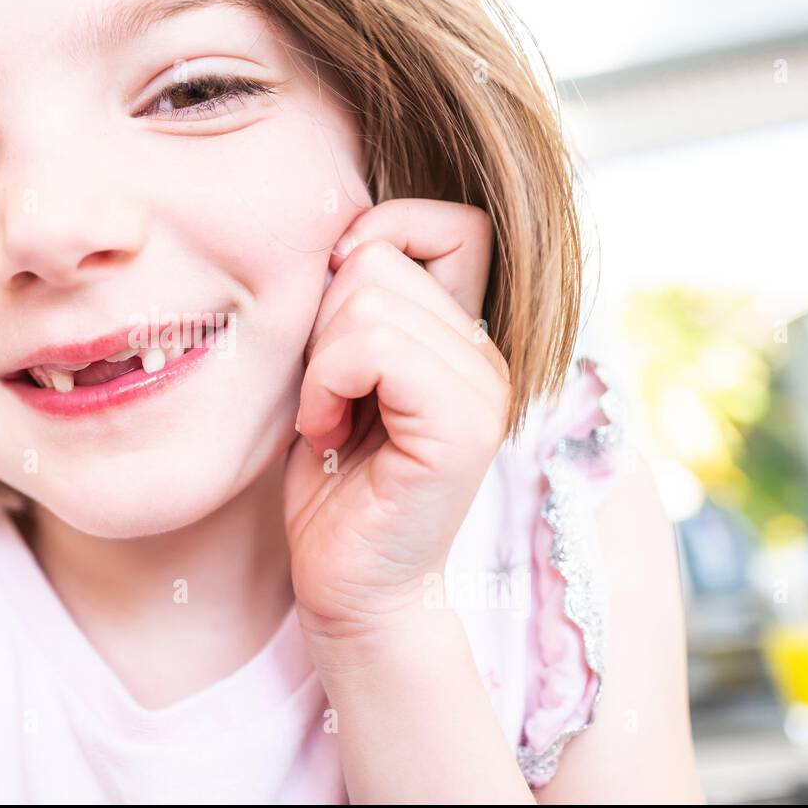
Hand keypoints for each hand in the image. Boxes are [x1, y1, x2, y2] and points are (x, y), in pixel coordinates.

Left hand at [284, 198, 510, 652]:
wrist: (347, 585)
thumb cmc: (330, 480)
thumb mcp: (334, 367)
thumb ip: (356, 302)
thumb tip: (342, 234)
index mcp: (465, 333)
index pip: (450, 221)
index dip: (381, 238)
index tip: (334, 314)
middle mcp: (488, 352)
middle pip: (383, 253)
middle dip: (323, 319)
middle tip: (328, 393)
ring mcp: (484, 388)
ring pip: (370, 296)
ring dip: (319, 361)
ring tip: (330, 418)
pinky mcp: (463, 426)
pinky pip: (374, 346)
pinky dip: (326, 384)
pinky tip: (329, 434)